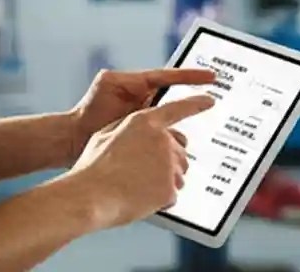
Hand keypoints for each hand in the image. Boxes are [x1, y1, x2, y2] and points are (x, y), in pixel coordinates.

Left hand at [66, 67, 215, 161]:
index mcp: (141, 86)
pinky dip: (169, 147)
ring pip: (172, 125)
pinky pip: (163, 142)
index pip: (171, 78)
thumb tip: (147, 81)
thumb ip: (128, 77)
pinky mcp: (145, 141)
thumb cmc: (89, 109)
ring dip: (178, 134)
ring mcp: (148, 122)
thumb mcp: (107, 83)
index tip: (212, 77)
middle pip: (176, 103)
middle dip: (191, 107)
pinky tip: (175, 156)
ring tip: (183, 144)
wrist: (75, 138)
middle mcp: (149, 103)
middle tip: (211, 105)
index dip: (192, 77)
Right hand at [70, 94, 215, 229]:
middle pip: (179, 150)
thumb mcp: (106, 135)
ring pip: (177, 173)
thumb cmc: (93, 168)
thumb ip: (130, 128)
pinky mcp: (170, 188)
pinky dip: (158, 199)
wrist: (90, 196)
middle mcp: (162, 140)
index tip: (208, 100)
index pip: (178, 109)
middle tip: (143, 172)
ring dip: (163, 180)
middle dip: (167, 161)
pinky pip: (170, 195)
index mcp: (145, 122)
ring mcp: (169, 164)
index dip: (195, 103)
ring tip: (136, 186)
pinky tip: (138, 198)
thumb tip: (142, 130)